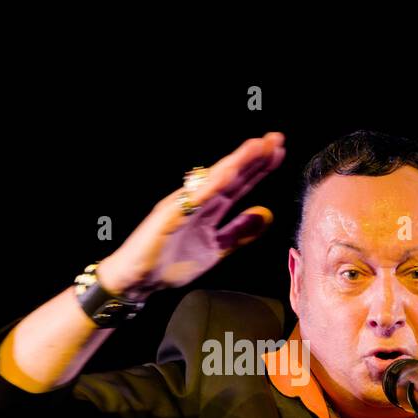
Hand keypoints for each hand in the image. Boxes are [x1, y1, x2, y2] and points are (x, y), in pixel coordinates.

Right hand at [98, 132, 286, 297]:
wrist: (138, 280)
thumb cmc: (170, 263)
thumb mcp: (216, 249)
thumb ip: (239, 232)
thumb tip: (266, 214)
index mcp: (210, 208)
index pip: (239, 184)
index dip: (259, 168)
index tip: (279, 152)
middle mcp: (198, 201)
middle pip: (231, 175)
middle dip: (254, 157)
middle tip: (276, 138)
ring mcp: (183, 205)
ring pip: (215, 180)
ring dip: (237, 162)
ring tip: (257, 147)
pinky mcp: (169, 214)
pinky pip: (194, 198)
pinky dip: (211, 186)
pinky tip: (229, 174)